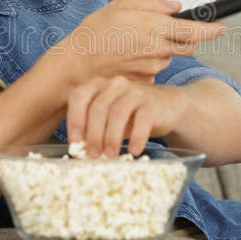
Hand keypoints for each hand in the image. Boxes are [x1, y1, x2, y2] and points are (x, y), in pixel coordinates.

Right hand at [51, 0, 226, 86]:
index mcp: (155, 27)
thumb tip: (174, 6)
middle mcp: (158, 49)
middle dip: (184, 39)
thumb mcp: (121, 5)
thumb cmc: (95, 32)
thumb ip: (152, 3)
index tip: (222, 28)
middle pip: (187, 46)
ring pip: (169, 57)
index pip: (194, 30)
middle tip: (163, 33)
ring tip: (132, 45)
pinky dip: (147, 64)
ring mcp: (153, 68)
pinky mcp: (146, 81)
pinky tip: (127, 59)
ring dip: (160, 51)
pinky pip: (155, 70)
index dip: (211, 29)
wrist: (77, 65)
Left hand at [66, 75, 190, 156]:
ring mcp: (135, 92)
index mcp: (98, 85)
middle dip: (94, 134)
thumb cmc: (130, 114)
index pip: (79, 96)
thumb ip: (92, 126)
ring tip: (111, 155)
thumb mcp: (108, 116)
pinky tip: (133, 151)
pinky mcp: (152, 103)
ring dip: (112, 137)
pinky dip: (136, 137)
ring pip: (118, 113)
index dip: (74, 118)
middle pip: (98, 107)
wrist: (166, 106)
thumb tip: (76, 149)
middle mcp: (115, 84)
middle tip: (93, 154)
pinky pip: (142, 120)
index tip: (75, 140)